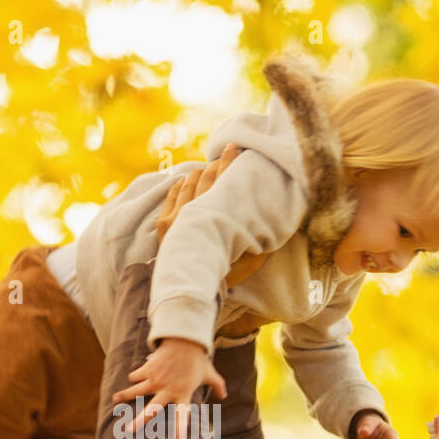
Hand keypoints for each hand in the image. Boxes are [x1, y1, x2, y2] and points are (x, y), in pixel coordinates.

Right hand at [112, 337, 227, 438]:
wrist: (185, 338)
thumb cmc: (198, 359)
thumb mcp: (210, 373)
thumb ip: (217, 385)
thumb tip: (224, 395)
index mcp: (182, 393)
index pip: (182, 415)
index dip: (180, 429)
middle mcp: (166, 389)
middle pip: (151, 409)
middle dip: (140, 420)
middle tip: (129, 430)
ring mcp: (155, 379)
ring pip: (136, 391)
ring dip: (124, 396)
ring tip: (115, 401)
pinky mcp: (147, 369)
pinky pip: (136, 376)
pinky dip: (134, 377)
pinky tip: (132, 378)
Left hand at [157, 142, 270, 288]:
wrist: (188, 290)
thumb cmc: (223, 277)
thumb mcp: (249, 262)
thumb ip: (261, 243)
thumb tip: (274, 224)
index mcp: (217, 218)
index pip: (225, 180)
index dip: (231, 161)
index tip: (237, 147)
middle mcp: (194, 212)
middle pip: (207, 176)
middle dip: (218, 163)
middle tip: (227, 155)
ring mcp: (176, 217)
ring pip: (190, 180)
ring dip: (201, 172)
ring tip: (211, 169)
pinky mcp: (164, 222)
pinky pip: (174, 190)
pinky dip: (183, 182)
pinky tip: (190, 181)